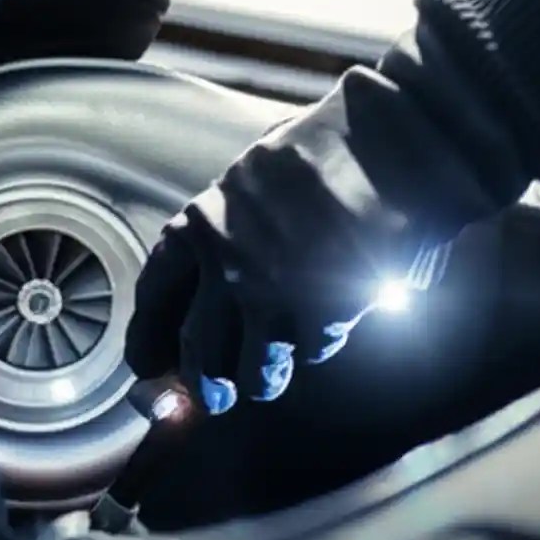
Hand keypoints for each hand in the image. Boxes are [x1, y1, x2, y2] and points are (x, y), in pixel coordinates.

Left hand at [124, 84, 451, 414]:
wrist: (392, 142)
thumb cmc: (325, 150)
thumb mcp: (250, 179)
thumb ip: (226, 230)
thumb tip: (214, 286)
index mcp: (200, 224)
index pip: (154, 295)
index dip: (147, 337)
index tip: (148, 363)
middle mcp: (225, 266)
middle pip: (197, 351)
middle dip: (203, 385)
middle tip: (214, 397)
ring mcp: (273, 294)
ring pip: (253, 371)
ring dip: (262, 380)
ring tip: (271, 375)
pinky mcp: (321, 314)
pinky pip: (309, 353)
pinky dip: (317, 347)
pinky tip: (329, 325)